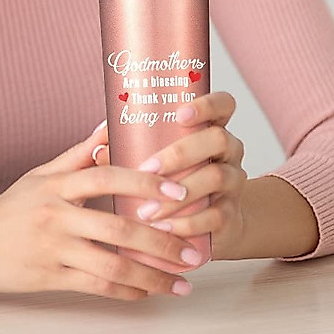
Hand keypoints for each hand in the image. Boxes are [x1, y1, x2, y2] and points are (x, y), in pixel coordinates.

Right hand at [0, 123, 207, 300]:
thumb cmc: (10, 209)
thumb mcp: (40, 175)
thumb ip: (78, 154)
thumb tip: (110, 126)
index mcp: (56, 184)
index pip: (107, 175)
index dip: (145, 181)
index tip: (179, 191)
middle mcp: (55, 214)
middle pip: (119, 225)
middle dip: (163, 241)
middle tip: (195, 252)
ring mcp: (53, 247)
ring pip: (113, 263)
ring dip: (154, 276)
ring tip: (183, 284)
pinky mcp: (50, 277)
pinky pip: (98, 287)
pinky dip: (128, 292)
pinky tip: (148, 293)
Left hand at [134, 91, 246, 251]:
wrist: (210, 222)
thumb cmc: (174, 178)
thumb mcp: (158, 158)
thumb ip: (133, 147)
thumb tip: (98, 147)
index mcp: (210, 128)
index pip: (222, 104)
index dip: (206, 105)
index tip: (180, 114)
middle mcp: (228, 151)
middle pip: (217, 139)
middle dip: (180, 152)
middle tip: (147, 168)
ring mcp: (234, 181)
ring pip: (216, 177)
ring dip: (178, 194)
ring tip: (146, 209)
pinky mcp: (231, 213)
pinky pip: (215, 215)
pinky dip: (186, 223)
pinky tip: (162, 229)